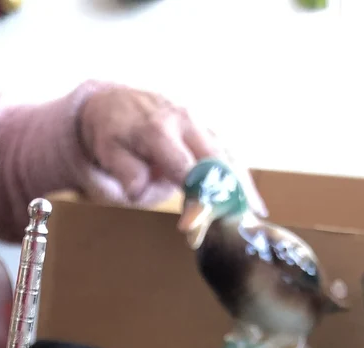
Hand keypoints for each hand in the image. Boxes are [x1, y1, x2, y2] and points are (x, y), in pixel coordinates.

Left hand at [79, 85, 265, 213]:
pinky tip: (250, 198)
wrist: (116, 103)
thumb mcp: (108, 152)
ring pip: (228, 154)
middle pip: (216, 160)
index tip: (195, 227)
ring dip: (242, 184)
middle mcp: (185, 122)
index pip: (184, 168)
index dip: (194, 197)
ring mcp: (199, 124)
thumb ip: (124, 172)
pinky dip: (239, 175)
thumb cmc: (112, 134)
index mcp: (159, 130)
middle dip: (229, 192)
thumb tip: (139, 190)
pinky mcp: (205, 130)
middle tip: (241, 223)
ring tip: (255, 213)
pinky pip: (227, 152)